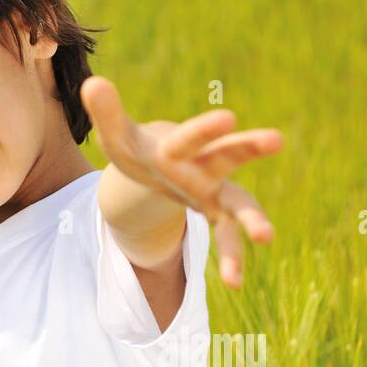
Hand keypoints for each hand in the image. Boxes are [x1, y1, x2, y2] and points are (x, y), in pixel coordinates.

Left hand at [80, 76, 282, 288]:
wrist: (155, 165)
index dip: (206, 128)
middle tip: (275, 139)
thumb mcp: (117, 137)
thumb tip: (92, 83)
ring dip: (252, 218)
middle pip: (228, 153)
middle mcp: (203, 164)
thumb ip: (107, 113)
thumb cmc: (137, 149)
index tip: (228, 117)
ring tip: (264, 237)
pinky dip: (231, 257)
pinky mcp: (215, 212)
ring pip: (238, 202)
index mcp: (178, 144)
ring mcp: (214, 190)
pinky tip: (233, 283)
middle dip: (248, 147)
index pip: (192, 135)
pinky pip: (227, 235)